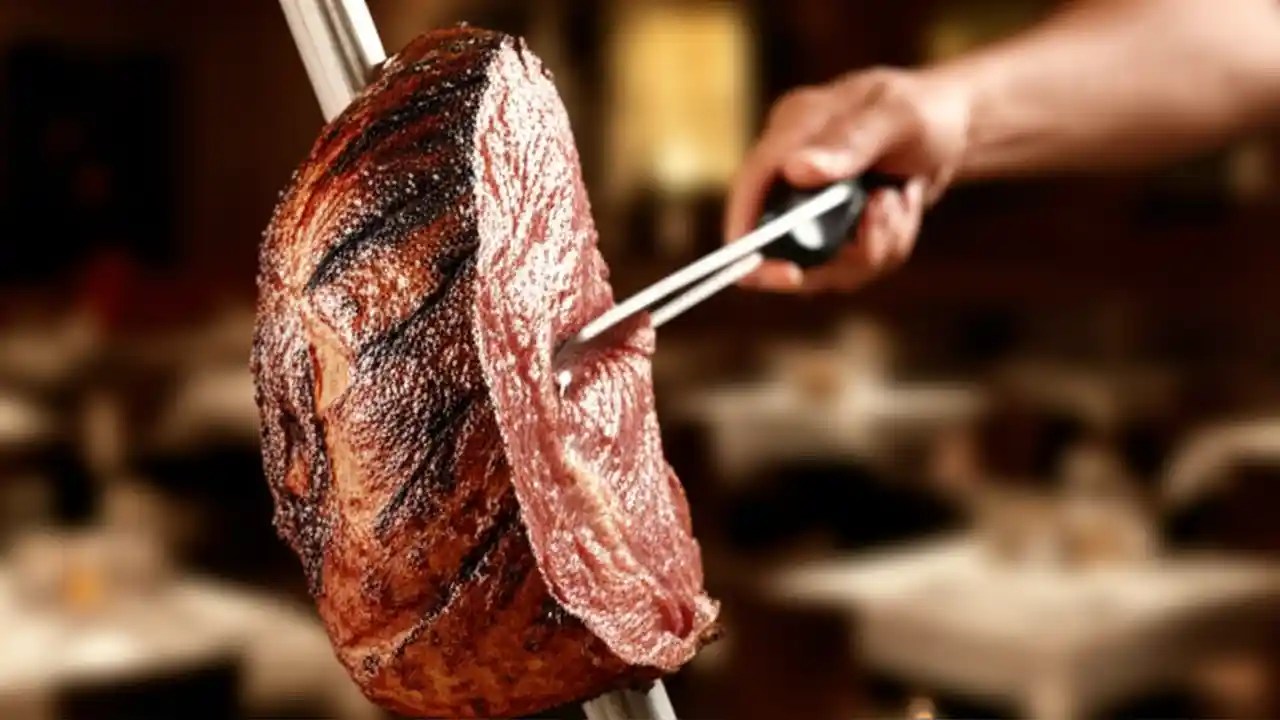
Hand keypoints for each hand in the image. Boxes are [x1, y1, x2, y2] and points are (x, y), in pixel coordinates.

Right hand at [724, 68, 971, 291]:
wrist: (953, 127)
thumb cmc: (924, 109)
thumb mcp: (897, 116)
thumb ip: (849, 142)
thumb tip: (795, 170)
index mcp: (792, 129)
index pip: (751, 185)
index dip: (749, 234)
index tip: (783, 272)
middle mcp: (792, 170)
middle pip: (781, 242)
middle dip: (837, 253)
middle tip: (878, 233)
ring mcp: (812, 202)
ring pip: (823, 262)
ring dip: (874, 245)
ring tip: (903, 201)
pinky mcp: (836, 227)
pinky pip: (852, 263)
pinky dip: (888, 244)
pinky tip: (905, 205)